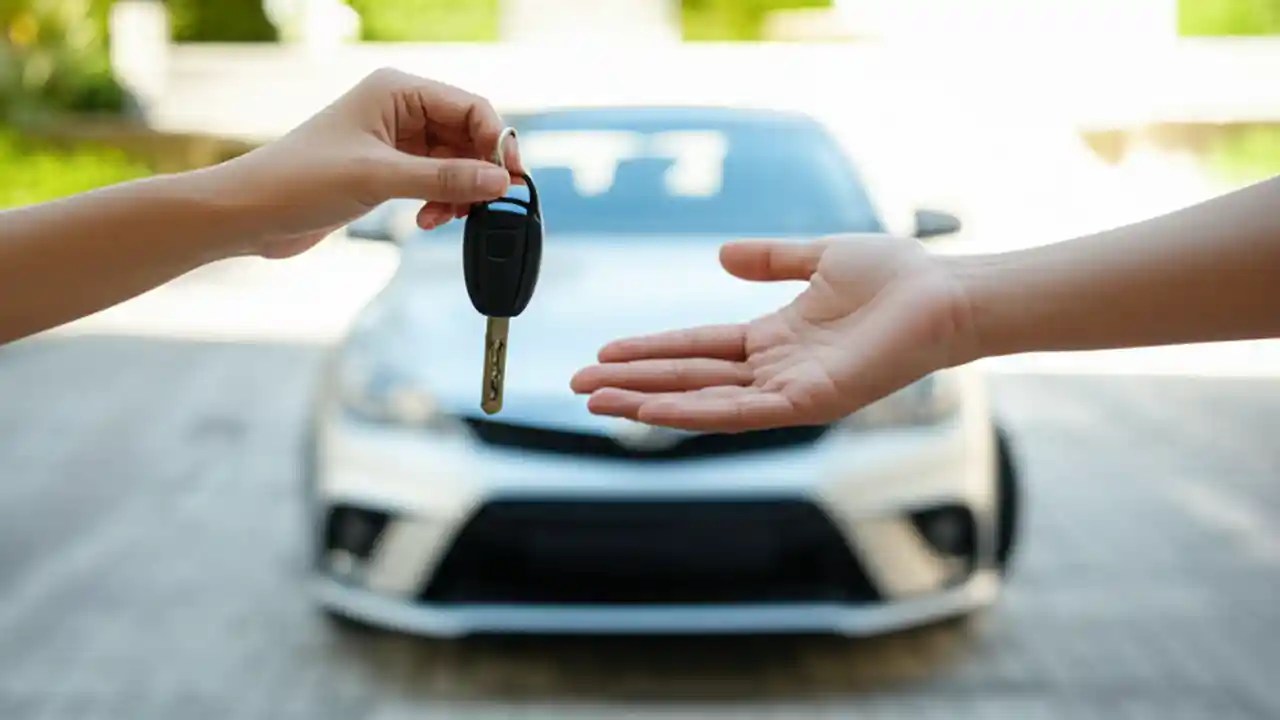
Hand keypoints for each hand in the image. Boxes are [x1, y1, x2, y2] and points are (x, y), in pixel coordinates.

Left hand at [214, 68, 522, 258]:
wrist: (251, 212)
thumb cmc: (301, 180)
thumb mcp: (380, 178)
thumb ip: (445, 178)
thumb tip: (501, 182)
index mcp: (397, 90)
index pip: (470, 107)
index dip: (496, 142)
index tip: (509, 181)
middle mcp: (400, 109)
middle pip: (468, 135)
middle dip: (478, 172)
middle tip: (483, 207)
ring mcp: (395, 140)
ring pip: (455, 162)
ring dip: (459, 192)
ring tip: (443, 216)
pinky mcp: (388, 170)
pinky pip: (436, 181)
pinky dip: (441, 201)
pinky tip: (427, 219)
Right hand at [570, 236, 979, 431]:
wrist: (947, 294)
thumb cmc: (898, 278)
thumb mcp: (820, 256)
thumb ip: (771, 258)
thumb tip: (721, 252)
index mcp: (774, 338)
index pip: (697, 348)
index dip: (650, 351)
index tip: (604, 353)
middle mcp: (775, 370)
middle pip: (689, 377)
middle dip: (633, 383)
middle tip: (579, 387)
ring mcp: (789, 390)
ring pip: (704, 400)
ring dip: (648, 402)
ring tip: (598, 402)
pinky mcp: (808, 402)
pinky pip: (739, 412)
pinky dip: (693, 412)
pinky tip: (652, 409)